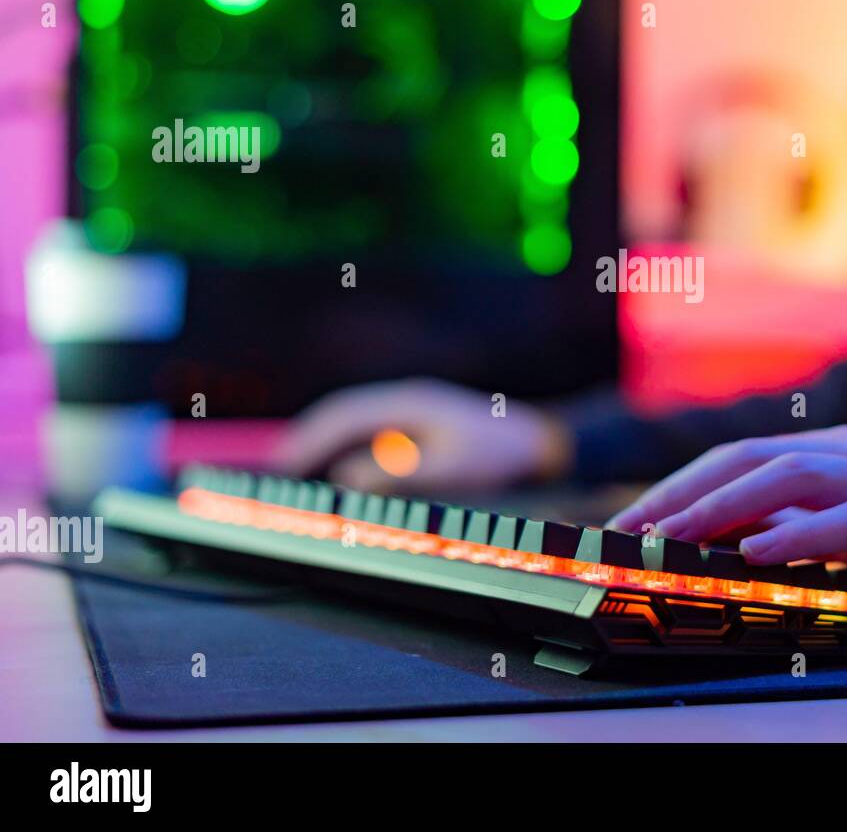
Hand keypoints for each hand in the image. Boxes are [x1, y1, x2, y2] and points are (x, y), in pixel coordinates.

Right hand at [274, 378, 572, 493]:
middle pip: (343, 412)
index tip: (282, 464)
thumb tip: (346, 477)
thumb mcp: (450, 468)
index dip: (309, 440)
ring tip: (295, 469)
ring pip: (355, 418)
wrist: (541, 440)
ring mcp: (413, 407)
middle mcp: (406, 398)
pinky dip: (347, 444)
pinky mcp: (421, 421)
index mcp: (409, 402)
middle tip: (276, 469)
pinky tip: (338, 466)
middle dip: (307, 438)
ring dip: (325, 441)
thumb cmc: (499, 456)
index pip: (344, 416)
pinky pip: (372, 428)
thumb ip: (398, 472)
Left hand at [609, 425, 846, 644]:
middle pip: (756, 456)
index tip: (632, 525)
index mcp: (846, 456)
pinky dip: (800, 533)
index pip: (745, 459)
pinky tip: (757, 552)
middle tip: (630, 531)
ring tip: (674, 537)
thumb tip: (726, 555)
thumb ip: (804, 543)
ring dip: (725, 506)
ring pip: (796, 475)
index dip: (683, 486)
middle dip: (685, 490)